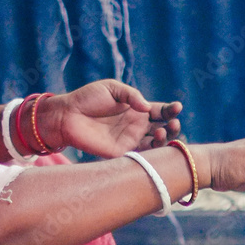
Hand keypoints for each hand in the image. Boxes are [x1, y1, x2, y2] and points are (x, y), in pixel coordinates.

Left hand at [41, 80, 182, 157]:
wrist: (67, 115)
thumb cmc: (88, 98)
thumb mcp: (112, 88)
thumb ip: (132, 95)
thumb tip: (148, 108)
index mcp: (137, 110)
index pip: (161, 111)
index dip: (171, 110)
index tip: (177, 107)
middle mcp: (137, 126)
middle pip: (163, 129)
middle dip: (172, 127)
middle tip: (173, 123)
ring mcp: (130, 140)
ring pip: (155, 144)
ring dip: (164, 140)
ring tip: (161, 132)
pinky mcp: (121, 153)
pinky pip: (140, 156)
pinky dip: (151, 154)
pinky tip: (154, 145)